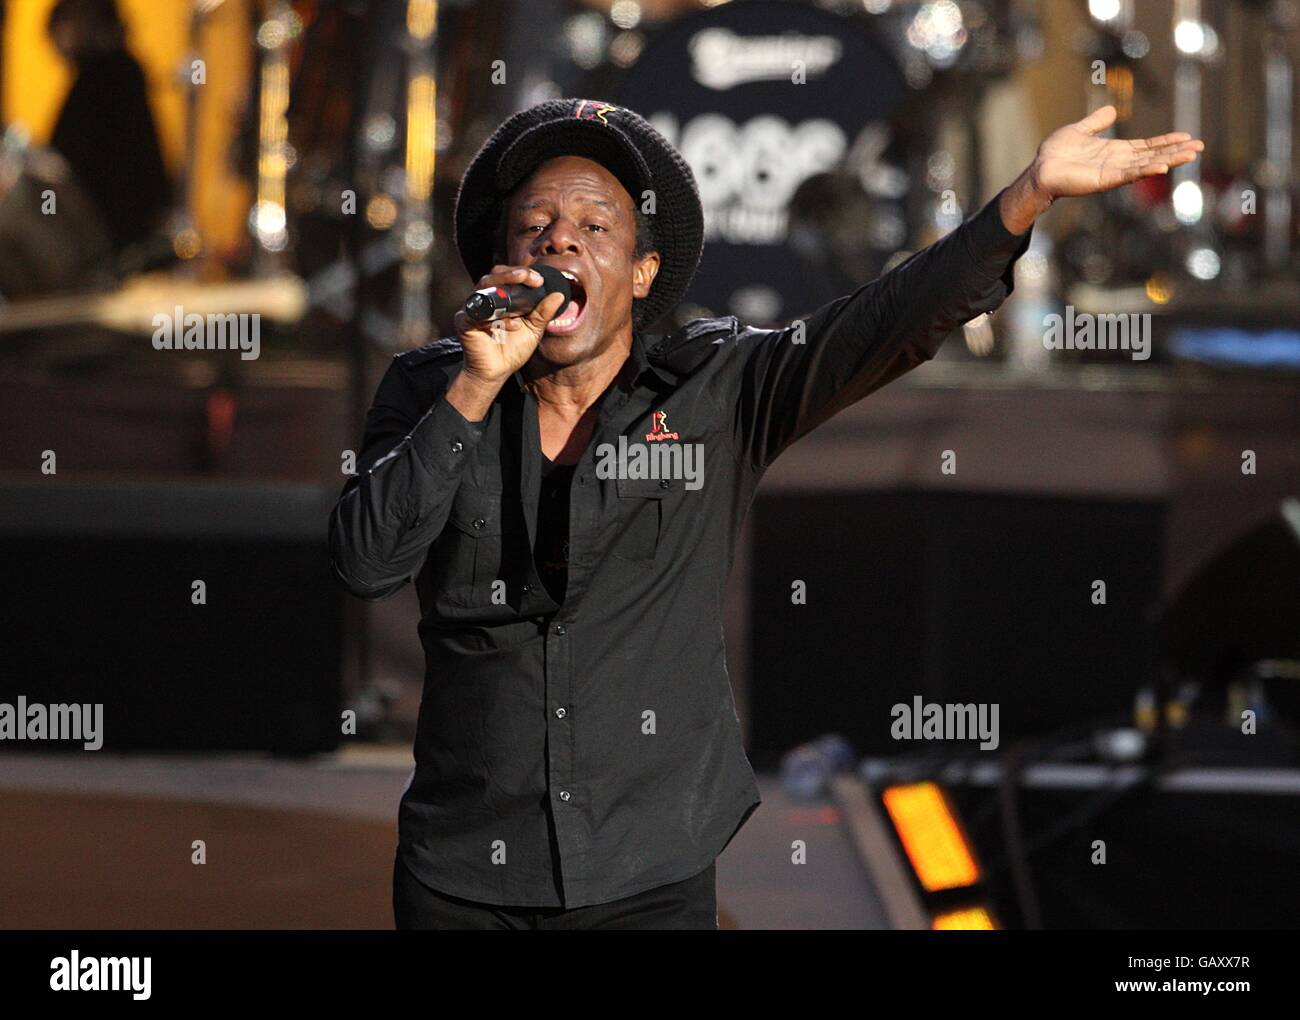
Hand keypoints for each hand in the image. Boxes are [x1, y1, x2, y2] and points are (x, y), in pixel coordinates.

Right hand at [451, 265, 567, 385]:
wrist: (496, 372)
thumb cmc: (512, 349)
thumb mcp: (533, 330)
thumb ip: (544, 313)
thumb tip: (559, 295)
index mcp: (499, 298)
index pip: (506, 276)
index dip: (522, 274)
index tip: (539, 280)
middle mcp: (484, 300)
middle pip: (492, 276)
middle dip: (512, 274)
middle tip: (531, 278)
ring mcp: (472, 309)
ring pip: (483, 289)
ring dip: (503, 290)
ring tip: (521, 300)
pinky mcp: (464, 323)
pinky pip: (479, 315)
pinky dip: (498, 320)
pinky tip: (513, 326)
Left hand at [1030, 104, 1204, 198]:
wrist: (1039, 170)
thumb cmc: (1056, 153)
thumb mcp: (1080, 130)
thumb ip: (1096, 122)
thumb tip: (1112, 110)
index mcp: (1115, 151)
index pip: (1147, 146)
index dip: (1166, 142)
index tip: (1186, 137)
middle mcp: (1117, 162)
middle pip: (1152, 155)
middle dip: (1175, 151)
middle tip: (1199, 147)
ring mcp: (1112, 172)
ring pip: (1146, 165)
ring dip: (1168, 160)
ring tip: (1190, 155)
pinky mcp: (1103, 180)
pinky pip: (1128, 175)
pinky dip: (1145, 171)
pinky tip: (1162, 167)